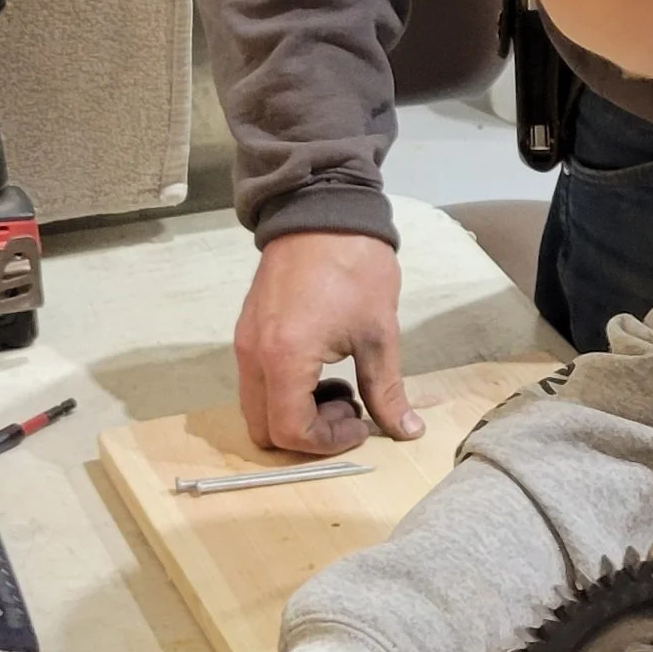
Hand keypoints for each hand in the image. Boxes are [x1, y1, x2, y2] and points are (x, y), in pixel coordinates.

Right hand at [236, 232, 423, 452]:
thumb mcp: (379, 334)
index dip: (329, 441)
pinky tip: (324, 367)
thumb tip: (408, 431)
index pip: (291, 431)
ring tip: (343, 384)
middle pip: (264, 430)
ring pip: (258, 407)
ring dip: (298, 412)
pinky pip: (257, 382)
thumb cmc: (355, 267)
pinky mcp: (247, 331)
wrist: (322, 210)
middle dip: (309, 433)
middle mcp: (252, 356)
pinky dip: (286, 391)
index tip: (363, 422)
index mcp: (284, 359)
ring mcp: (244, 343)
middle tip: (351, 407)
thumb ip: (387, 390)